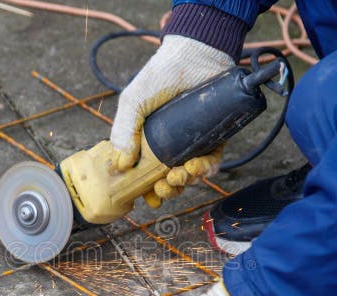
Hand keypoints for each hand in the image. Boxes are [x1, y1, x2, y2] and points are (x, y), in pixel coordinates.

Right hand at [110, 35, 232, 205]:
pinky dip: (205, 170)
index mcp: (148, 141)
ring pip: (191, 176)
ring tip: (181, 174)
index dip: (146, 190)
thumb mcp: (132, 102)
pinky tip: (197, 166)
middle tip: (164, 185)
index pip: (146, 174)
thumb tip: (120, 166)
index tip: (147, 198)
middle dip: (167, 190)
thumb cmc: (160, 75)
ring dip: (185, 182)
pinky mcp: (216, 138)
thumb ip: (123, 131)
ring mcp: (194, 143)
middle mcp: (171, 145)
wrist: (195, 55)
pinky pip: (213, 163)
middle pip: (169, 180)